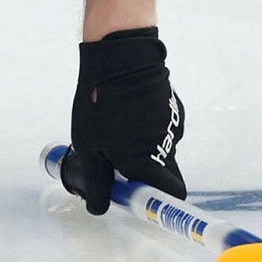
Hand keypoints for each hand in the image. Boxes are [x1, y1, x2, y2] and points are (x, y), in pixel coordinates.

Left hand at [68, 27, 184, 215]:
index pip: (172, 195)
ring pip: (160, 148)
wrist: (120, 54)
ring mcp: (173, 123)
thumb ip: (97, 182)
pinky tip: (126, 108)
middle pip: (164, 173)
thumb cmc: (99, 103)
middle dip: (143, 174)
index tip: (133, 194)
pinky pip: (161, 127)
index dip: (155, 200)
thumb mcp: (89, 146)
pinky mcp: (172, 105)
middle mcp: (168, 146)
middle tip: (114, 161)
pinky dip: (146, 127)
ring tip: (114, 125)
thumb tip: (100, 207)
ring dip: (142, 147)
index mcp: (149, 162)